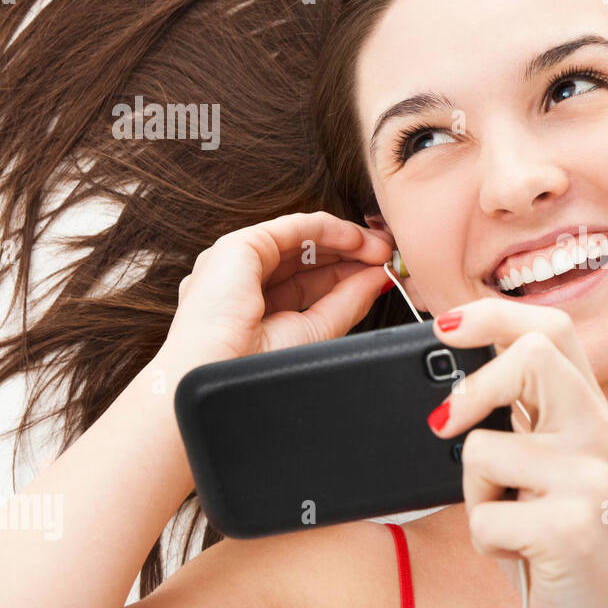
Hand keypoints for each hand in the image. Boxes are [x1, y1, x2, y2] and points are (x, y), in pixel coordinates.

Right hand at [161, 211, 392, 375]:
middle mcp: (241, 283)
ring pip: (302, 240)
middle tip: (389, 255)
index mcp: (253, 309)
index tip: (384, 275)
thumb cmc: (252, 370)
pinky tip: (358, 240)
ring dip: (347, 241)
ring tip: (381, 249)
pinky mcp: (238, 246)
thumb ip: (346, 303)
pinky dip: (330, 230)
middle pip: (307, 259)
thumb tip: (379, 279)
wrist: (218, 378)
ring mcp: (237, 263)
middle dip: (352, 255)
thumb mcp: (315, 332)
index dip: (349, 276)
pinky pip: (293, 228)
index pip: (310, 284)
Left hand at [426, 297, 607, 607]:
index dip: (494, 314)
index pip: (553, 330)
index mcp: (592, 418)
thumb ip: (528, 428)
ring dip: (476, 497)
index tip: (446, 323)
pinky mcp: (572, 527)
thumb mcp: (559, 478)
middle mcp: (598, 437)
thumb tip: (459, 392)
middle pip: (532, 354)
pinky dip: (487, 544)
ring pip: (484, 450)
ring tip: (512, 525)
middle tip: (446, 423)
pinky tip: (522, 556)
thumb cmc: (574, 556)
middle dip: (472, 386)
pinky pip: (485, 517)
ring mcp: (590, 480)